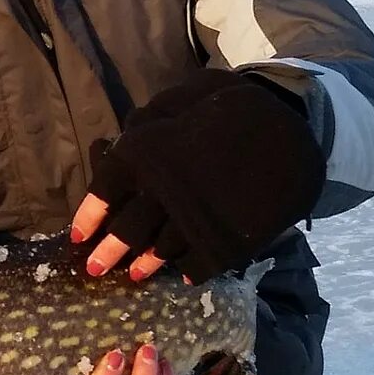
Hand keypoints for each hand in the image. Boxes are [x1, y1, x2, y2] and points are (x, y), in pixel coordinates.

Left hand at [71, 68, 324, 281]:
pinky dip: (188, 271)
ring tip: (135, 275)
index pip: (105, 189)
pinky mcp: (223, 241)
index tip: (79, 237)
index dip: (90, 215)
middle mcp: (163, 191)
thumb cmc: (235, 106)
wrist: (294, 128)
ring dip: (145, 265)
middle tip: (97, 270)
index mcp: (146, 153)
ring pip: (160, 249)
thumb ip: (152, 120)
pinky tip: (183, 275)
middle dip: (110, 252)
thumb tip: (123, 139)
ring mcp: (193, 220)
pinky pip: (198, 263)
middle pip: (128, 229)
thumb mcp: (186, 99)